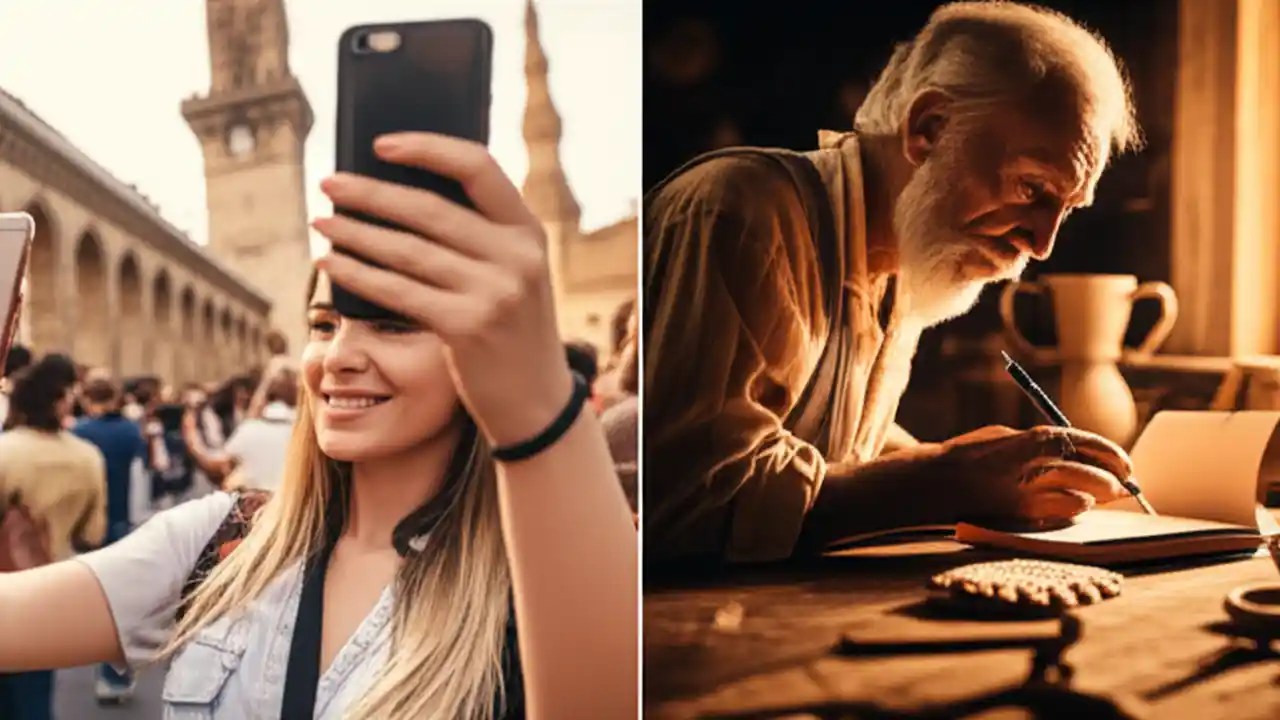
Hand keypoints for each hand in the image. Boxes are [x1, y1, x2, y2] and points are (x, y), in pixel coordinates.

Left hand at [313, 132, 573, 447]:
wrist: (536, 402)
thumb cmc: (511, 331)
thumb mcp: (512, 275)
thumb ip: (477, 238)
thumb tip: (395, 195)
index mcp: (528, 231)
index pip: (477, 167)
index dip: (427, 148)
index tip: (380, 144)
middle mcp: (516, 256)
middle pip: (429, 209)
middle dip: (370, 193)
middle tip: (328, 183)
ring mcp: (494, 292)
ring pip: (406, 250)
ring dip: (355, 232)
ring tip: (321, 222)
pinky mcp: (467, 327)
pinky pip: (398, 291)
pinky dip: (358, 274)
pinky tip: (331, 262)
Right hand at [937, 425, 1131, 525]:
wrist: (936, 482)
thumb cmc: (972, 454)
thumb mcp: (1010, 437)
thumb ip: (1044, 444)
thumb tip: (1081, 453)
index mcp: (1035, 441)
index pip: (1088, 446)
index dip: (1112, 455)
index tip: (1126, 465)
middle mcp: (1035, 470)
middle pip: (1091, 477)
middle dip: (1112, 483)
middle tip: (1122, 486)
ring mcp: (1029, 498)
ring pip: (1080, 502)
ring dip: (1093, 499)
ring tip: (1099, 496)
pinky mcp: (1022, 519)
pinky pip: (1060, 517)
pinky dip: (1070, 511)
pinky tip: (1071, 505)